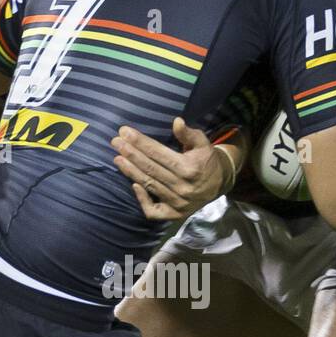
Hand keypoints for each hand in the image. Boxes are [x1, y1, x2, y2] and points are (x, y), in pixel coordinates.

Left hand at [112, 118, 232, 221]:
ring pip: (149, 185)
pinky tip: (133, 184)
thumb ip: (189, 134)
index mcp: (190, 168)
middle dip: (130, 153)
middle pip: (150, 168)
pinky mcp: (174, 214)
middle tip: (115, 142)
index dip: (140, 142)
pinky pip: (153, 210)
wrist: (220, 184)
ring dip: (130, 171)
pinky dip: (142, 199)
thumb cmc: (207, 160)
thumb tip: (176, 122)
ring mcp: (177, 203)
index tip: (124, 131)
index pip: (158, 153)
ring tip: (117, 158)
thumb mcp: (203, 143)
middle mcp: (182, 187)